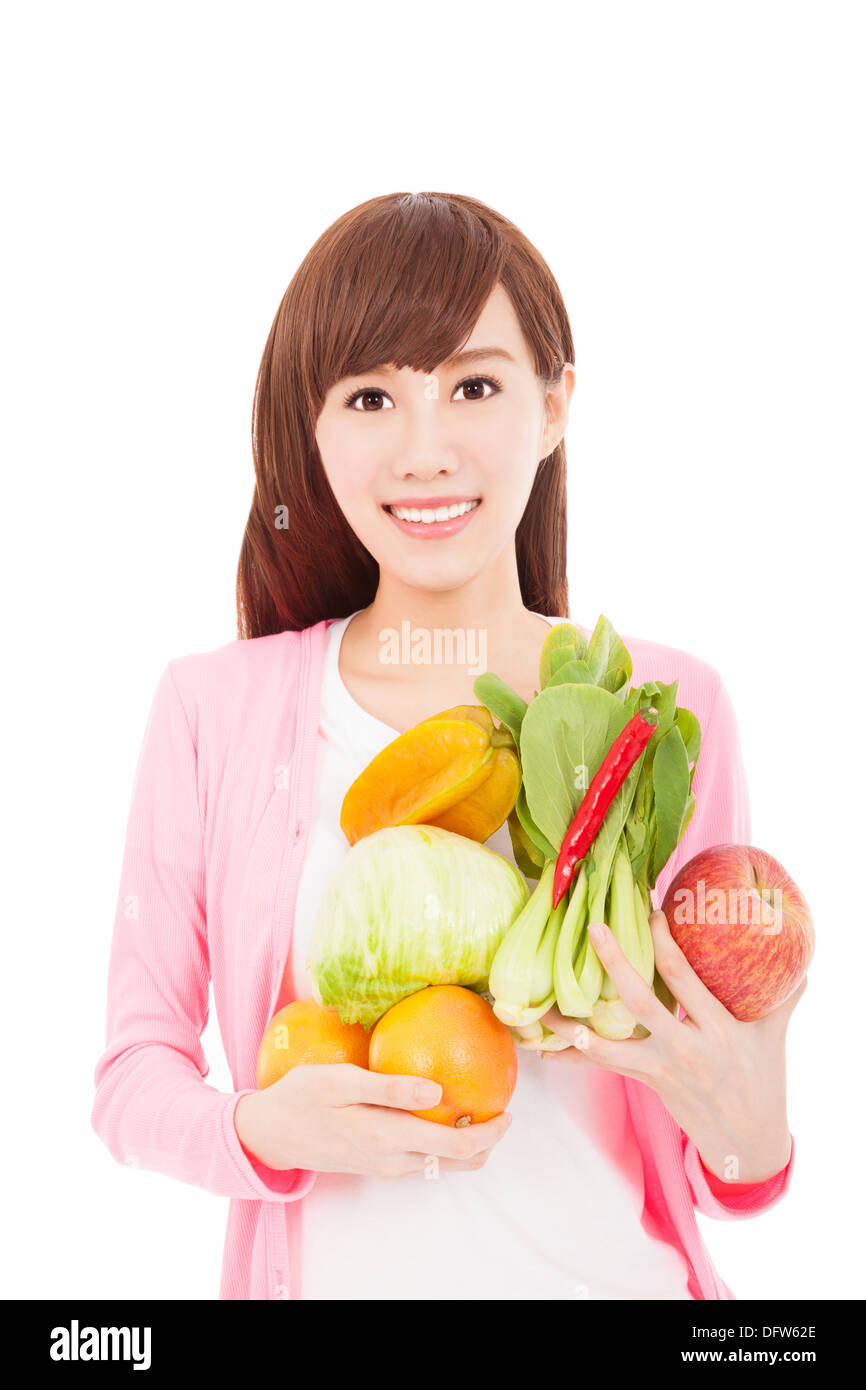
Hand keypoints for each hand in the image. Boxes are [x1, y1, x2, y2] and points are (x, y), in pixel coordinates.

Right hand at [234, 1063, 512, 1178]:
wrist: (268, 1132)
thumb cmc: (302, 1097)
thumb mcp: (340, 1082)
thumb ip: (389, 1087)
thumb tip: (438, 1089)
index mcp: (388, 1138)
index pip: (457, 1146)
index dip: (490, 1133)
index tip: (508, 1109)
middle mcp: (392, 1160)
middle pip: (457, 1161)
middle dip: (487, 1141)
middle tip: (501, 1108)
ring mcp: (384, 1166)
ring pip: (441, 1162)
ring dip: (466, 1143)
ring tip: (477, 1107)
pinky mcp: (376, 1163)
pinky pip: (422, 1158)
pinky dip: (442, 1142)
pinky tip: (439, 1113)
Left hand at [541, 911, 807, 1183]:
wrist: (748, 1144)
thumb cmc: (761, 1084)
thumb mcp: (772, 1040)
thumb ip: (781, 1001)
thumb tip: (800, 966)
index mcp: (717, 1029)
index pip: (685, 977)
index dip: (664, 943)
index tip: (650, 911)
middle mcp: (685, 1047)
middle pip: (641, 1002)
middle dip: (616, 964)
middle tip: (594, 930)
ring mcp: (661, 1067)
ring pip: (608, 1046)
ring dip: (573, 1027)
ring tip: (542, 1009)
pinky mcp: (646, 1082)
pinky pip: (604, 1066)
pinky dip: (575, 1055)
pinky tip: (545, 1048)